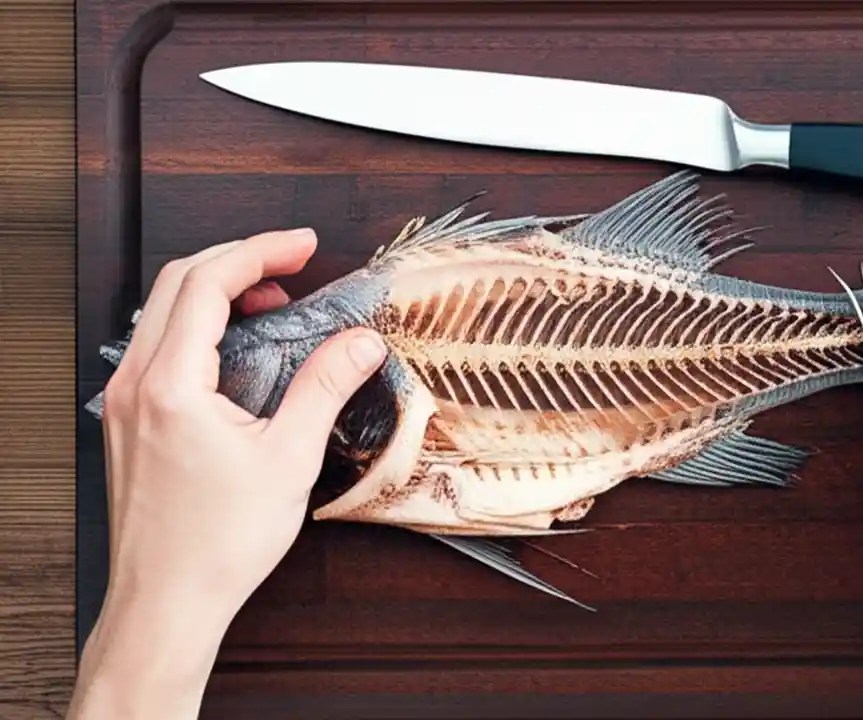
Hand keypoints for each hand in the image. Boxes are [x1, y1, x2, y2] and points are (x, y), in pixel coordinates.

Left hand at [68, 228, 386, 719]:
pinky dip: (200, 328)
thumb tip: (360, 343)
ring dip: (216, 292)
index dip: (259, 251)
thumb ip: (325, 387)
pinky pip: (158, 348)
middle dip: (238, 260)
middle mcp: (136, 385)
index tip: (302, 245)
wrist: (166, 603)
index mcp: (171, 385)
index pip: (206, 283)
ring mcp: (125, 403)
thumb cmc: (217, 545)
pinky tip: (238, 348)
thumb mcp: (289, 459)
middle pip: (175, 284)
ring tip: (271, 300)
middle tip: (291, 261)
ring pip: (162, 314)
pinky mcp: (128, 422)